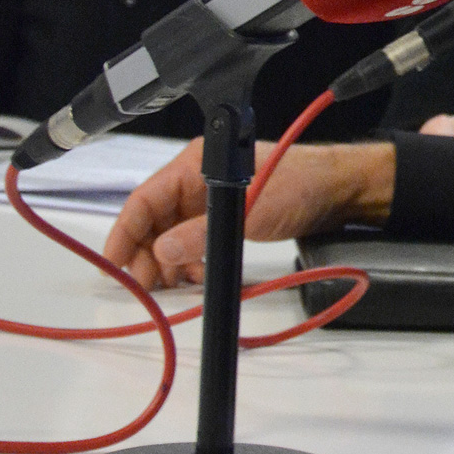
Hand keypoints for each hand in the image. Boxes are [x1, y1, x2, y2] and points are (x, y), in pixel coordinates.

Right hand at [102, 138, 396, 288]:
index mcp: (195, 165)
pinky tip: (196, 277)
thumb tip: (162, 254)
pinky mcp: (227, 214)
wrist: (340, 189)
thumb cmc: (299, 186)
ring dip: (168, 261)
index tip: (114, 267)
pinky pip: (194, 238)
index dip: (124, 234)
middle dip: (145, 255)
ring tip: (172, 287)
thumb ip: (201, 234)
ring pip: (172, 232)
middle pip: (153, 219)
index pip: (143, 200)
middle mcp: (197, 179)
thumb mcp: (248, 213)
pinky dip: (190, 259)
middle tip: (144, 288)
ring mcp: (211, 197)